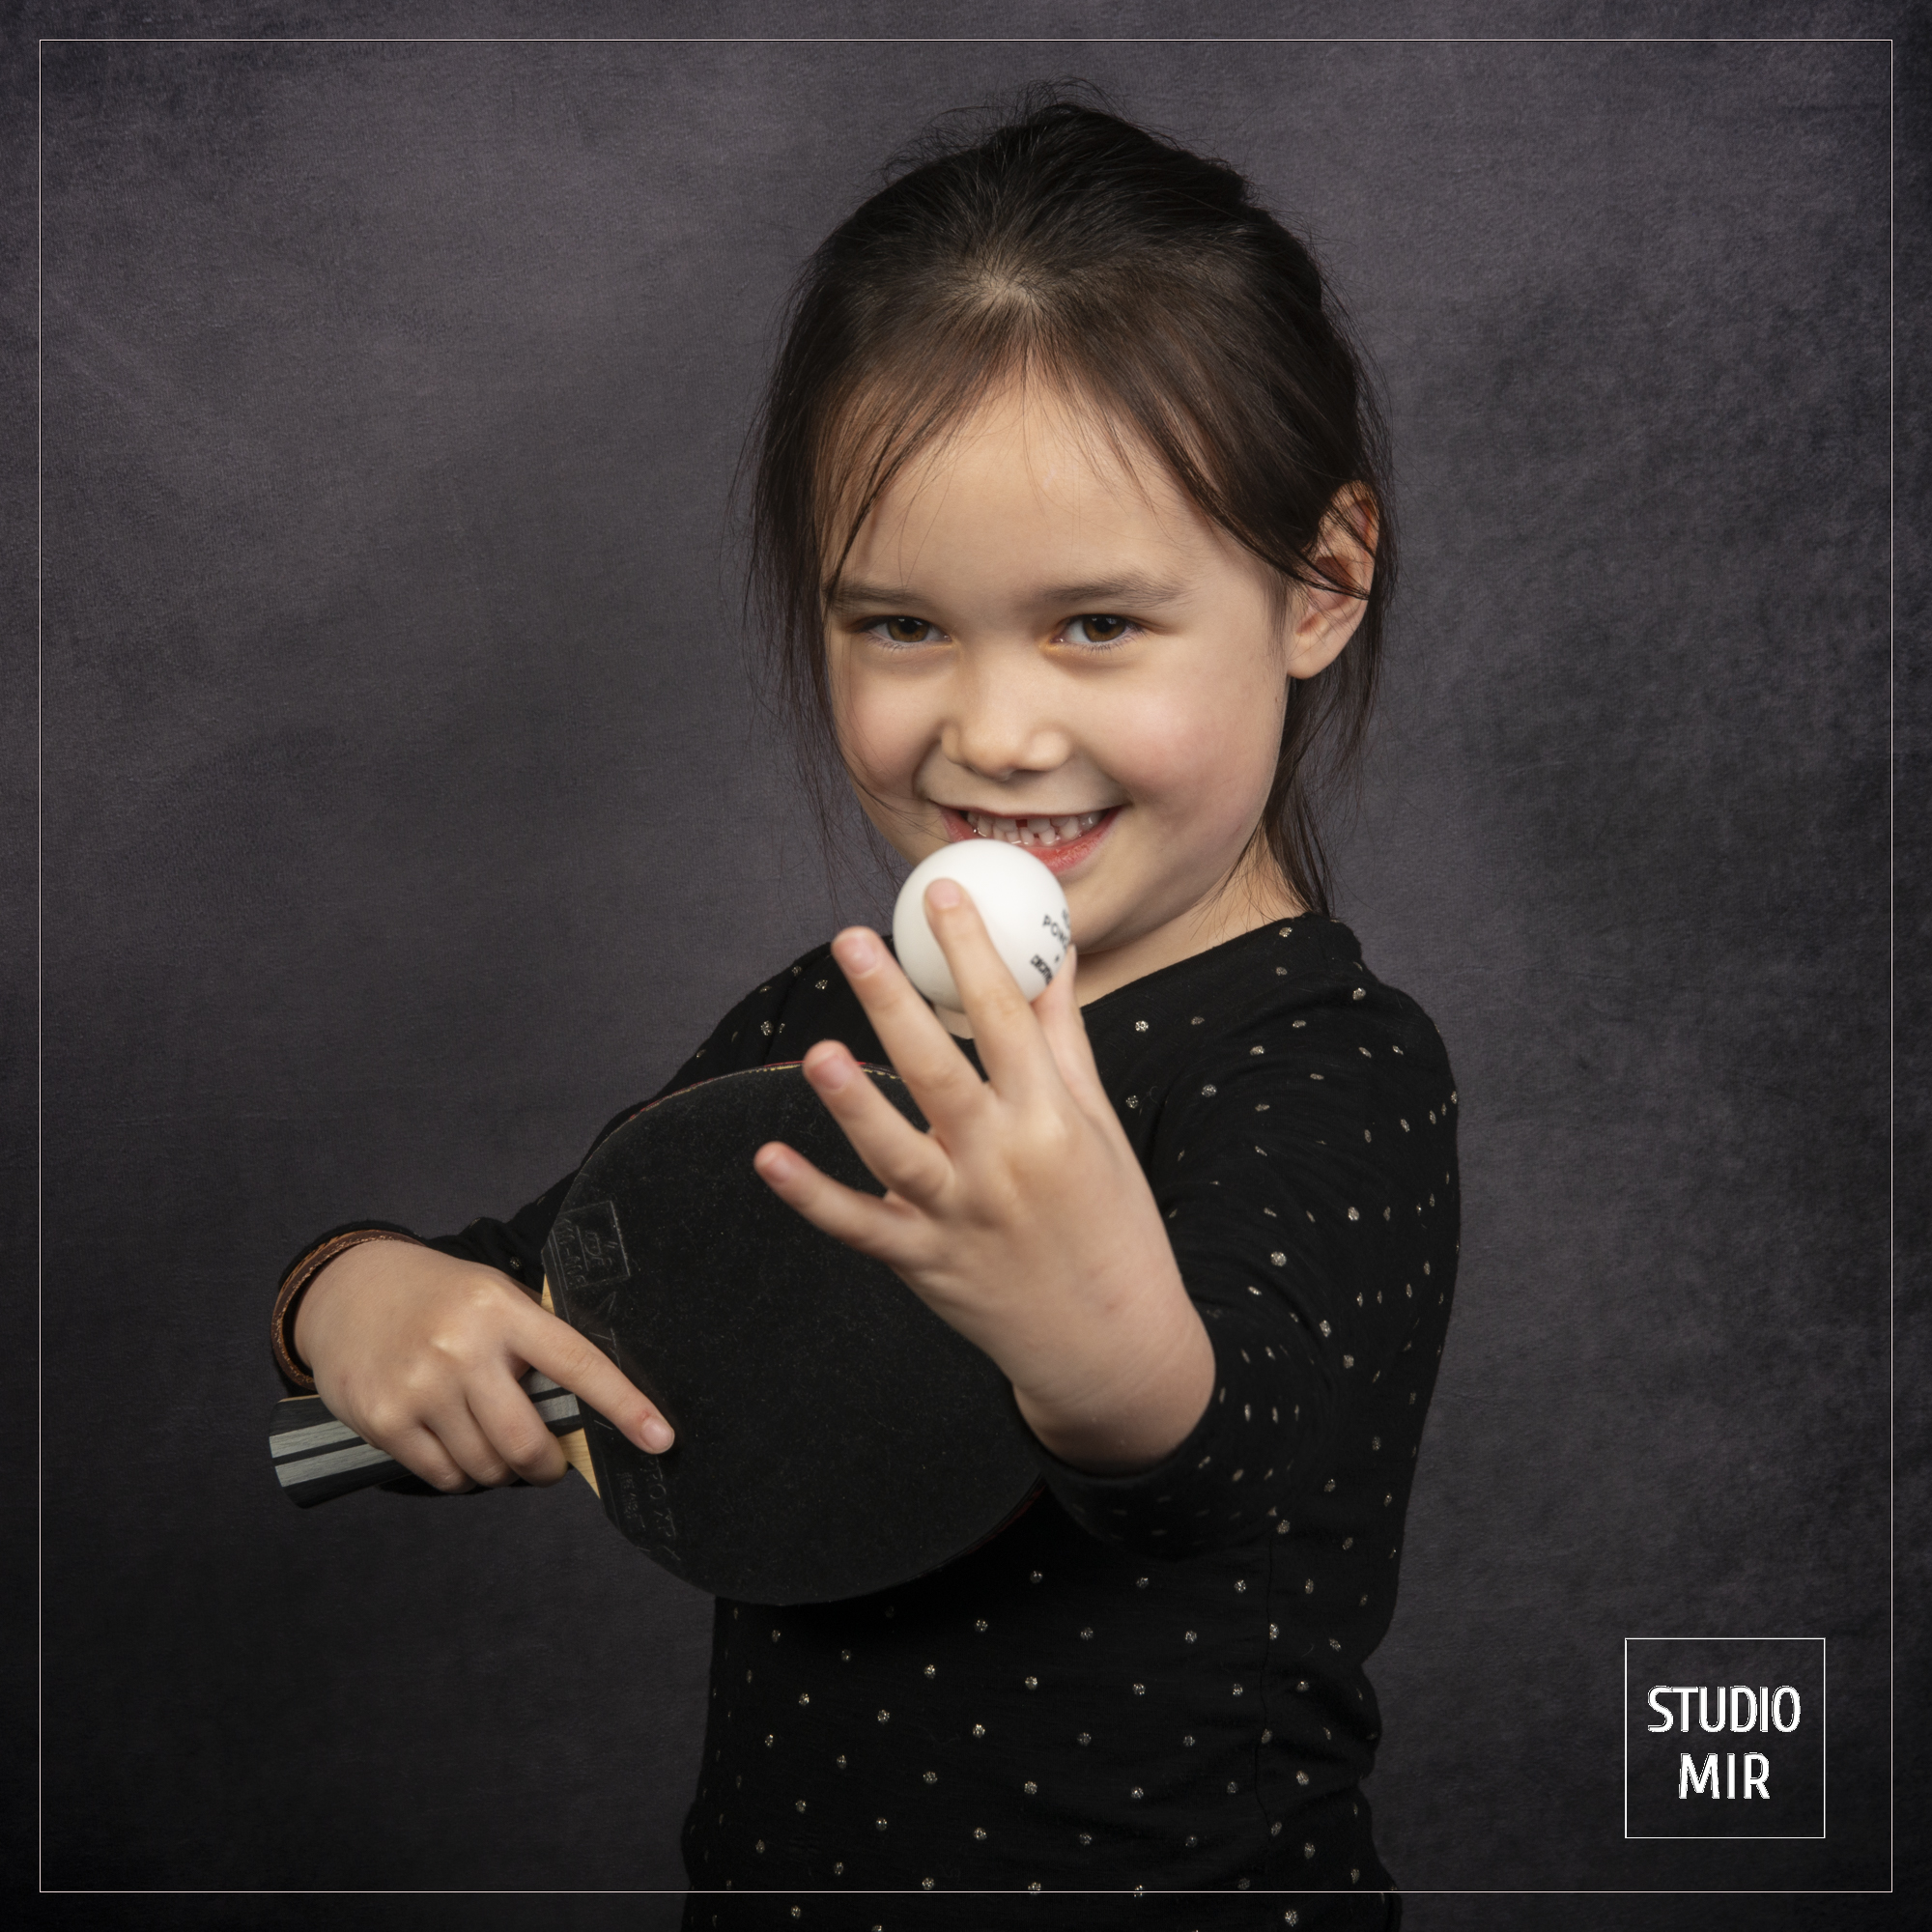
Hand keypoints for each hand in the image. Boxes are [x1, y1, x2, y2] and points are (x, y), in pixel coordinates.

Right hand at [293, 1238, 672, 1491]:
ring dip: (500, 1471)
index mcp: (502, 1311)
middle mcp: (463, 1348)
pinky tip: (455, 1447)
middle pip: (528, 1441)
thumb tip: (586, 1410)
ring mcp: (421, 1386)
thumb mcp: (494, 1297)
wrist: (348, 1291)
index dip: (624, 1405)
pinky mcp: (385, 1419)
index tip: (661, 1438)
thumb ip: (535, 1342)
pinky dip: (460, 1476)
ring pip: (486, 1467)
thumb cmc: (440, 1299)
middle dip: (547, 1466)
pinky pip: (444, 1476)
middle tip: (547, 1464)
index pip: (578, 1364)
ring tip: (490, 1444)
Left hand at [752, 882, 1215, 1474]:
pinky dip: (813, 1198)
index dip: (973, 951)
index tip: (941, 895)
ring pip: (896, 1154)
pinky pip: (862, 1228)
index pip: (1009, 1018)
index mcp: (1053, 1119)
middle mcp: (1005, 1164)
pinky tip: (768, 1160)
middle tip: (854, 941)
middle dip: (896, 1003)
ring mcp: (961, 1217)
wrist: (1114, 1343)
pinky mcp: (926, 1265)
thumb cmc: (1111, 1220)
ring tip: (817, 1054)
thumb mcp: (1097, 1124)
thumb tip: (1049, 954)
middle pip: (942, 1073)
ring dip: (854, 1106)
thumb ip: (1061, 1038)